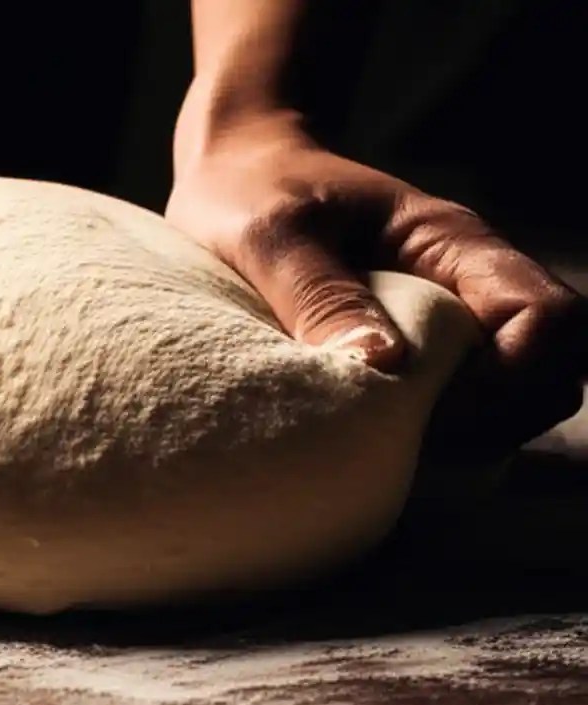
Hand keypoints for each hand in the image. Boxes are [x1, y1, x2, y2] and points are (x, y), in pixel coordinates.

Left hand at [166, 113, 587, 450]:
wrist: (231, 175)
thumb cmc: (251, 191)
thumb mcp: (271, 236)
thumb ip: (320, 294)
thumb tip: (383, 364)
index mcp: (448, 243)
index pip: (546, 314)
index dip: (514, 375)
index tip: (437, 406)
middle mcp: (466, 285)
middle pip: (552, 368)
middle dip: (501, 418)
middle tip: (411, 442)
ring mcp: (449, 321)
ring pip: (520, 397)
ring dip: (477, 435)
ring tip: (395, 449)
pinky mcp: (420, 353)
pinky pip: (470, 407)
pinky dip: (446, 437)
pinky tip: (387, 447)